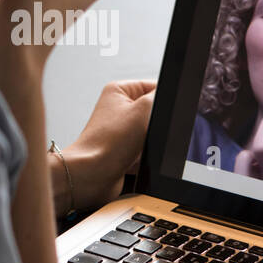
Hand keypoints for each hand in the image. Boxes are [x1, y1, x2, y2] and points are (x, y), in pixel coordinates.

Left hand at [53, 80, 155, 215]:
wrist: (93, 175)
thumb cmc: (107, 143)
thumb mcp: (143, 110)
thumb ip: (160, 96)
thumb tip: (169, 92)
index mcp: (119, 91)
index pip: (153, 87)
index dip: (163, 100)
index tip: (164, 111)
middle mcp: (117, 109)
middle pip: (153, 113)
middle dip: (156, 126)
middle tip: (147, 132)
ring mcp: (120, 131)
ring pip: (151, 135)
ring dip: (149, 144)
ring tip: (136, 148)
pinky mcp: (123, 150)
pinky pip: (144, 151)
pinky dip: (144, 157)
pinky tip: (133, 160)